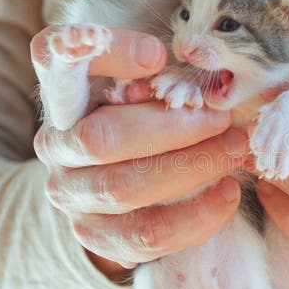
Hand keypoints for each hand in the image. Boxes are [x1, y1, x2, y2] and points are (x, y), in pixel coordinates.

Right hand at [32, 27, 247, 278]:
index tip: (156, 56)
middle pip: (102, 138)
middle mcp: (55, 144)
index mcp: (62, 93)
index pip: (55, 57)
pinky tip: (227, 193)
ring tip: (233, 151)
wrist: (113, 188)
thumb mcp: (141, 87)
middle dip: (173, 129)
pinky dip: (195, 216)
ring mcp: (70, 194)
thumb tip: (184, 80)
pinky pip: (147, 234)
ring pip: (124, 188)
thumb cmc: (139, 120)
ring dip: (190, 169)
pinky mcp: (96, 236)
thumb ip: (155, 77)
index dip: (101, 52)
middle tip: (222, 119)